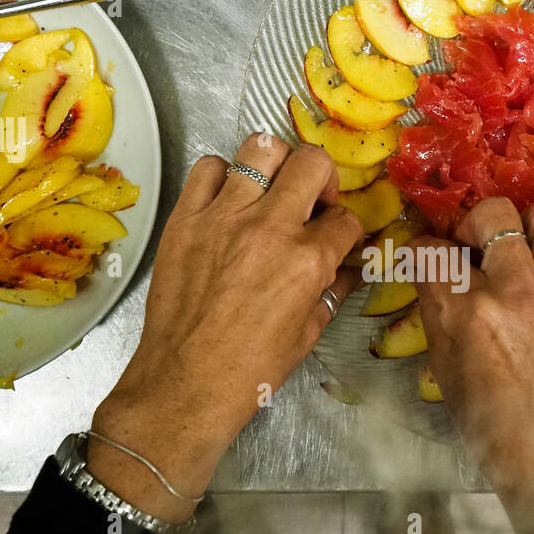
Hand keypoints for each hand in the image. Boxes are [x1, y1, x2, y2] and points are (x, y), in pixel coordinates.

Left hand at [89, 134, 362, 522]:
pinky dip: (223, 176)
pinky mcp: (185, 219)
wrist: (185, 384)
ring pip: (261, 149)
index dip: (348, 229)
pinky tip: (228, 200)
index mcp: (307, 262)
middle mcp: (269, 229)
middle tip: (313, 202)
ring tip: (271, 191)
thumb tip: (349, 269)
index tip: (339, 238)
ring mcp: (223, 218)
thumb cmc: (251, 370)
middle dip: (323, 179)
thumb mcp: (308, 334)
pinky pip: (207, 167)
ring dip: (276, 167)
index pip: (346, 220)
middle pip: (312, 163)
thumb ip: (332, 291)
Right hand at [414, 198, 533, 533]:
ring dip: (528, 224)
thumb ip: (435, 300)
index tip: (432, 256)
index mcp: (466, 309)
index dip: (427, 247)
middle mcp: (513, 289)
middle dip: (474, 223)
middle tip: (475, 247)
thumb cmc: (480, 405)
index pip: (434, 248)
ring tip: (521, 247)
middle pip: (492, 213)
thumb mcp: (440, 354)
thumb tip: (431, 259)